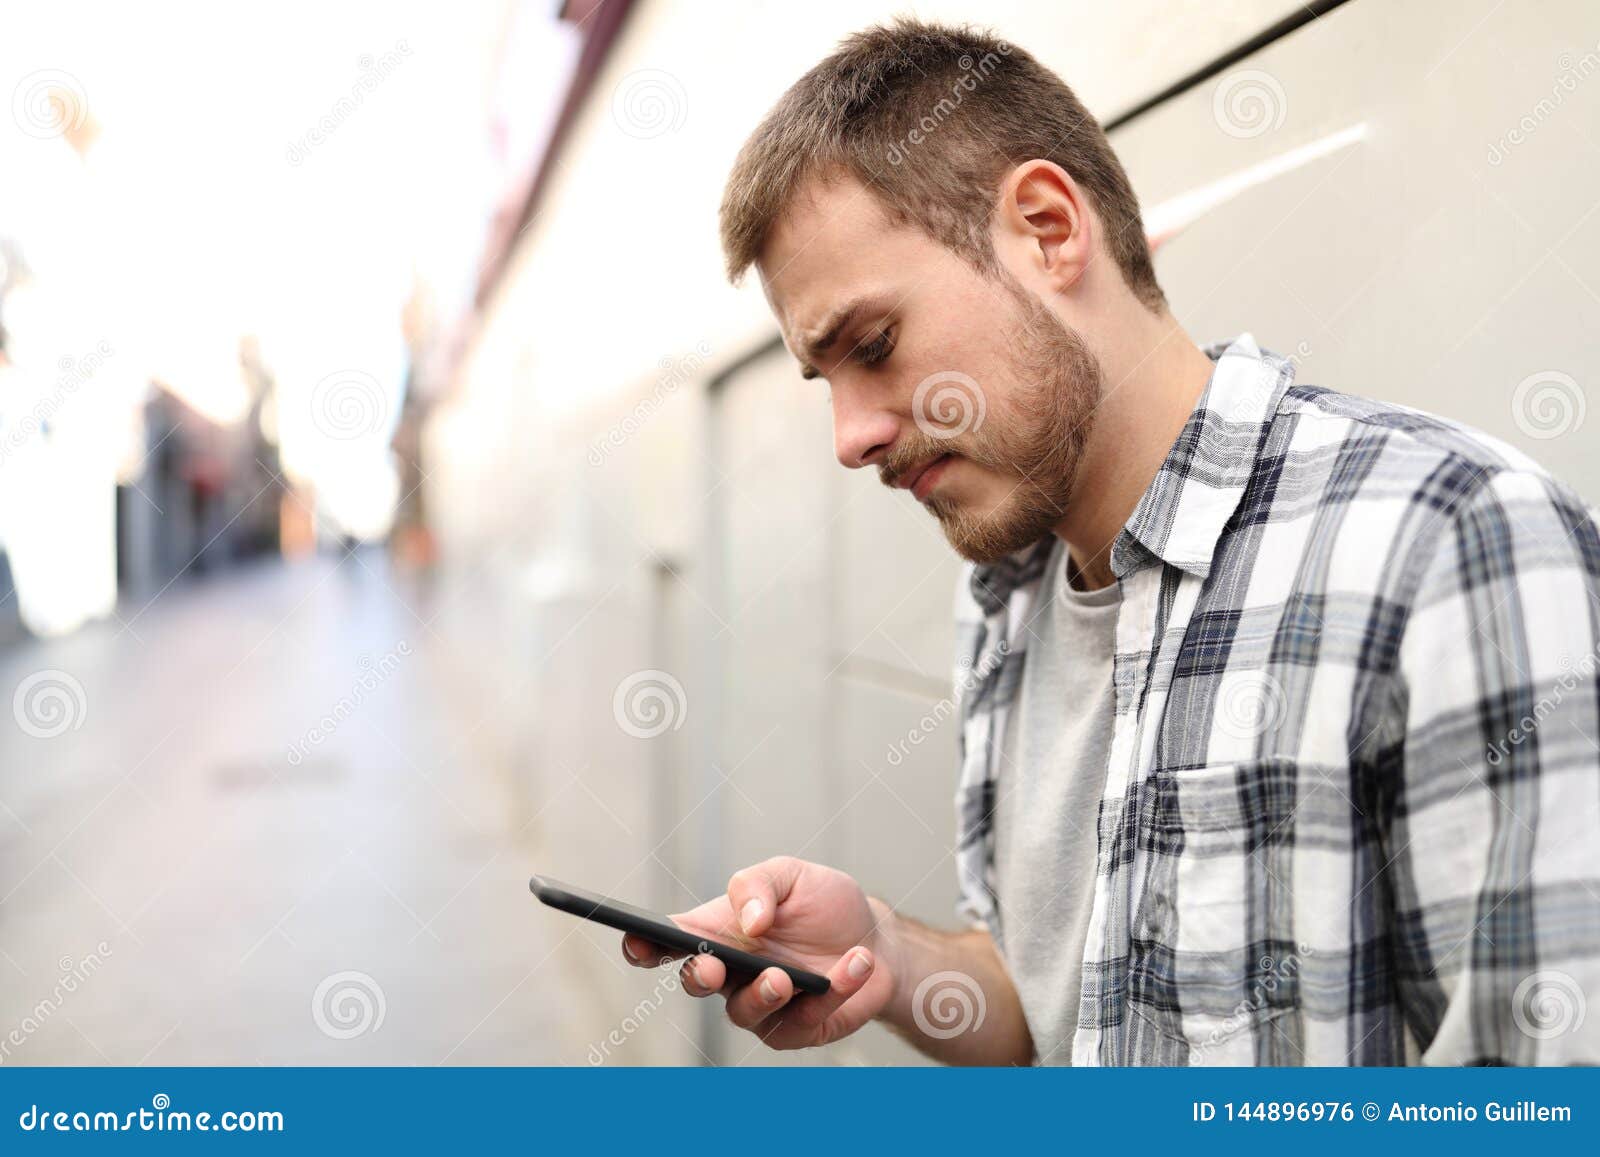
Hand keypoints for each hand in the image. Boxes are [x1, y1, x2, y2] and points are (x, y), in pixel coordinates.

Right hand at [621, 856, 894, 1050]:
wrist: (876, 938)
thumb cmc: (822, 905)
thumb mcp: (790, 874)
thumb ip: (758, 885)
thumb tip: (749, 921)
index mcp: (717, 932)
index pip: (669, 940)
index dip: (643, 943)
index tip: (637, 939)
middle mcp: (731, 973)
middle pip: (697, 982)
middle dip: (701, 976)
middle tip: (717, 967)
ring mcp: (760, 1005)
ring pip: (744, 1011)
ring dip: (764, 994)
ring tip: (786, 976)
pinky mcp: (796, 1029)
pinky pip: (803, 1020)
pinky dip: (833, 990)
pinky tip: (856, 962)